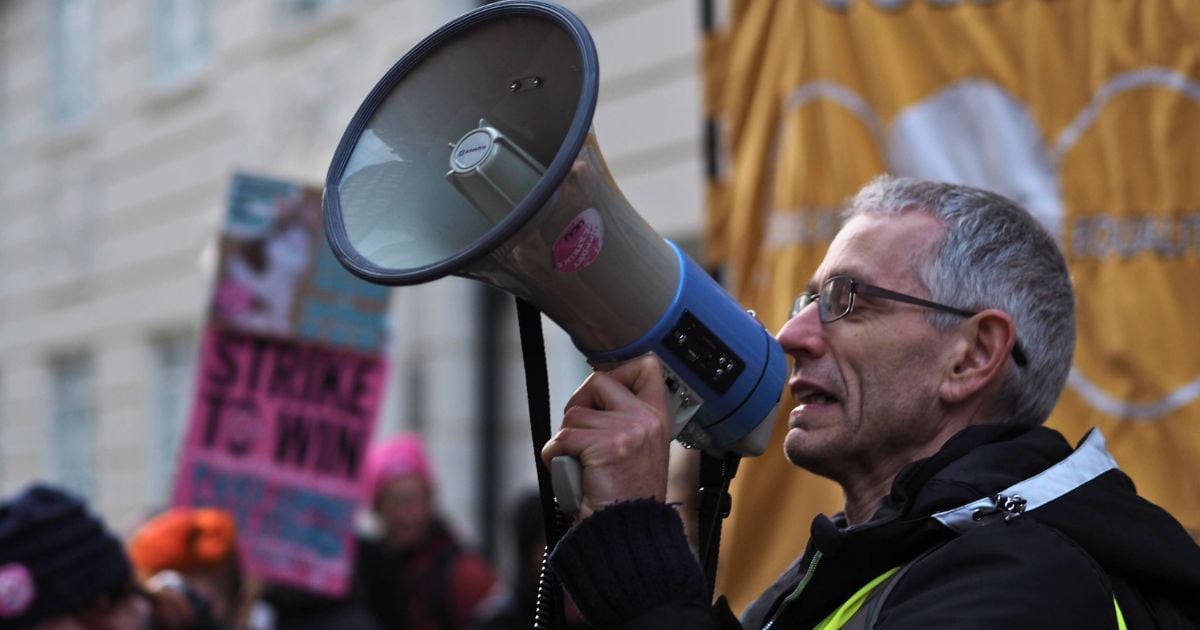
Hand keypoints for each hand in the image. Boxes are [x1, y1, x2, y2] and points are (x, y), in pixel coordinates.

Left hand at [541, 354, 672, 519]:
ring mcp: (627, 430)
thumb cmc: (628, 496)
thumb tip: (595, 394)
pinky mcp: (604, 445)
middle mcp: (646, 419)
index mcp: (658, 418)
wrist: (626, 530)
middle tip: (580, 432)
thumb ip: (627, 420)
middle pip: (599, 380)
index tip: (605, 391)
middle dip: (580, 403)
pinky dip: (555, 456)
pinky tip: (571, 472)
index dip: (619, 370)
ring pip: (574, 413)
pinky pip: (562, 438)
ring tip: (581, 462)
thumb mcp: (643, 450)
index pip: (647, 367)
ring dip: (567, 438)